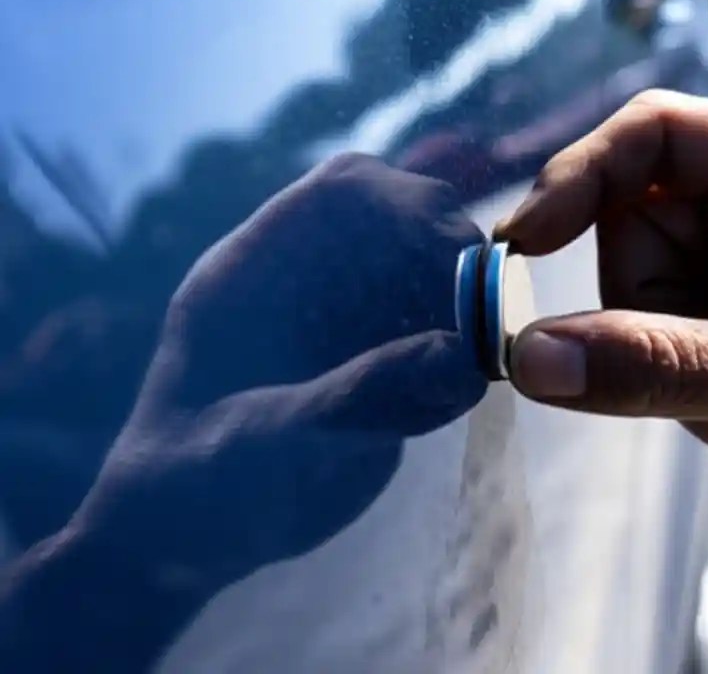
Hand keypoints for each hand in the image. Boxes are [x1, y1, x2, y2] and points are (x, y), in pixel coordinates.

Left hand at [72, 154, 486, 590]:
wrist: (189, 543)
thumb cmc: (198, 487)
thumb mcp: (263, 443)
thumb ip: (358, 396)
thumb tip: (463, 360)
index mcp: (256, 270)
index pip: (344, 193)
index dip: (413, 209)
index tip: (463, 263)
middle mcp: (309, 279)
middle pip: (405, 218)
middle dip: (456, 256)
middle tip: (489, 319)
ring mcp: (350, 318)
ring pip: (438, 274)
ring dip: (470, 309)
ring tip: (469, 369)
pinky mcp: (384, 361)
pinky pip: (448, 333)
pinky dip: (467, 354)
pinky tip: (453, 395)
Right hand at [496, 91, 707, 532]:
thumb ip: (657, 368)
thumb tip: (530, 357)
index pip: (656, 135)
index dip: (576, 179)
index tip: (522, 249)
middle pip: (643, 232)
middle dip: (646, 313)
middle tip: (689, 373)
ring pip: (660, 305)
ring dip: (680, 369)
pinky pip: (691, 353)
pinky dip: (707, 400)